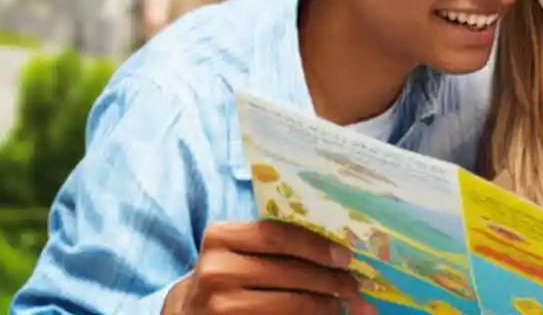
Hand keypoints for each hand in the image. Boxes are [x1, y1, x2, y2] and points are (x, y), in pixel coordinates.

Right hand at [162, 220, 375, 314]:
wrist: (188, 311)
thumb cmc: (227, 274)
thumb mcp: (239, 251)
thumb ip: (277, 244)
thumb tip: (340, 254)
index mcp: (220, 238)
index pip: (277, 235)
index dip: (316, 246)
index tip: (345, 256)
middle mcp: (215, 271)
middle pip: (288, 273)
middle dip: (329, 280)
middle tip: (353, 285)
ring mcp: (218, 306)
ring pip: (289, 305)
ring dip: (323, 306)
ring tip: (341, 305)